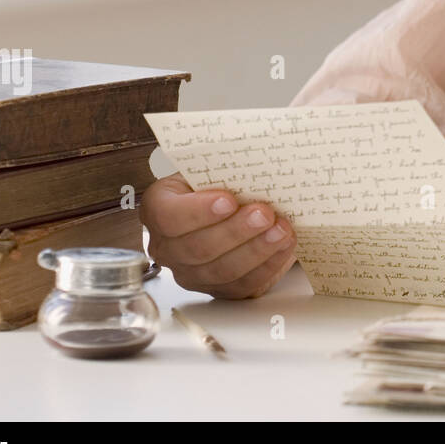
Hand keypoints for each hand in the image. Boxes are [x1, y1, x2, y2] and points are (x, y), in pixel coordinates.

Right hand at [141, 172, 297, 298]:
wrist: (232, 201)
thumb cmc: (220, 180)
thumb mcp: (214, 164)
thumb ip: (225, 164)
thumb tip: (252, 154)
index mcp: (160, 207)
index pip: (168, 215)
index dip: (197, 211)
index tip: (228, 200)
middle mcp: (169, 246)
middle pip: (197, 248)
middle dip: (235, 231)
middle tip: (264, 214)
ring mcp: (192, 273)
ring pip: (221, 270)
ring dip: (256, 250)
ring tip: (281, 230)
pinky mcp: (220, 288)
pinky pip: (243, 285)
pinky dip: (268, 265)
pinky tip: (284, 245)